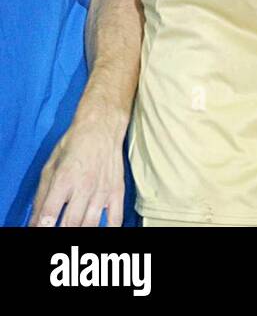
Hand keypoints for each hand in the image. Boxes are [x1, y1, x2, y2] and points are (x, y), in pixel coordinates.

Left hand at [28, 111, 126, 226]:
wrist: (103, 127)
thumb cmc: (74, 144)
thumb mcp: (50, 166)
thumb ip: (41, 195)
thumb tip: (35, 220)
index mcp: (64, 179)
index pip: (49, 213)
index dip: (42, 226)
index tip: (41, 228)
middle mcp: (84, 186)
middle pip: (70, 223)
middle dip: (60, 232)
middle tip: (57, 231)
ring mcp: (103, 190)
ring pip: (91, 224)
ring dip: (80, 232)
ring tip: (74, 230)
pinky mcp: (117, 191)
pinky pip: (115, 219)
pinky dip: (108, 229)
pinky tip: (99, 230)